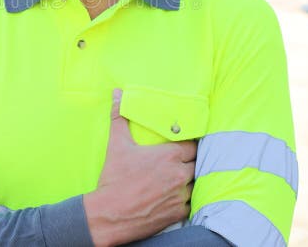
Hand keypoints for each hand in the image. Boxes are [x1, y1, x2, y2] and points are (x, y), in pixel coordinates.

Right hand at [84, 89, 196, 246]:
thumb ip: (120, 118)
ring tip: (178, 180)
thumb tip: (117, 94)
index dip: (189, 146)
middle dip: (190, 163)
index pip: (193, 146)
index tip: (182, 147)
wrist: (110, 214)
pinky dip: (185, 200)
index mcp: (169, 156)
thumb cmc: (114, 179)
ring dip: (189, 182)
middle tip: (179, 163)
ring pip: (196, 185)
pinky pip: (191, 204)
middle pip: (198, 164)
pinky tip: (175, 197)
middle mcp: (179, 174)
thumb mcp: (117, 145)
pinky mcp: (178, 214)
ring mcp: (180, 195)